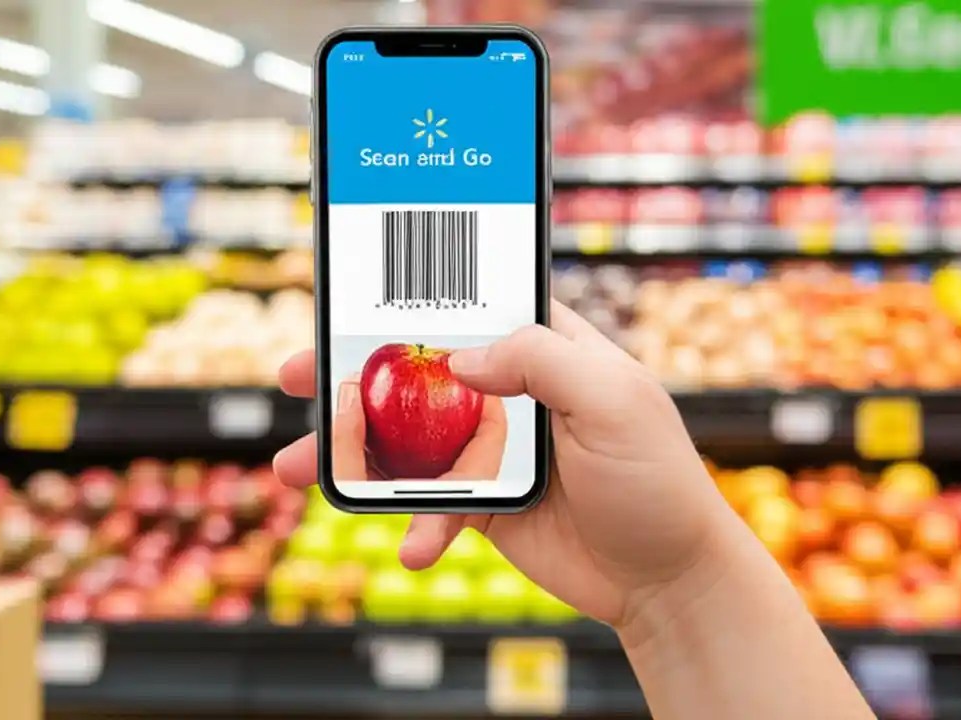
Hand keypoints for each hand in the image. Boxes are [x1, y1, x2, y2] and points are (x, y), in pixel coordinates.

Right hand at [273, 301, 737, 633]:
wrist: (666, 580)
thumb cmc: (656, 480)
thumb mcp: (614, 400)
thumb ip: (541, 360)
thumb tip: (460, 359)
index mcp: (548, 347)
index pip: (469, 303)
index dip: (410, 296)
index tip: (349, 297)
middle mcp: (513, 389)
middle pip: (417, 370)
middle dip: (352, 374)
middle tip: (294, 374)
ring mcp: (493, 448)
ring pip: (407, 439)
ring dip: (352, 454)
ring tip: (295, 469)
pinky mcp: (484, 503)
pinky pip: (430, 505)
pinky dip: (415, 525)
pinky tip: (413, 547)